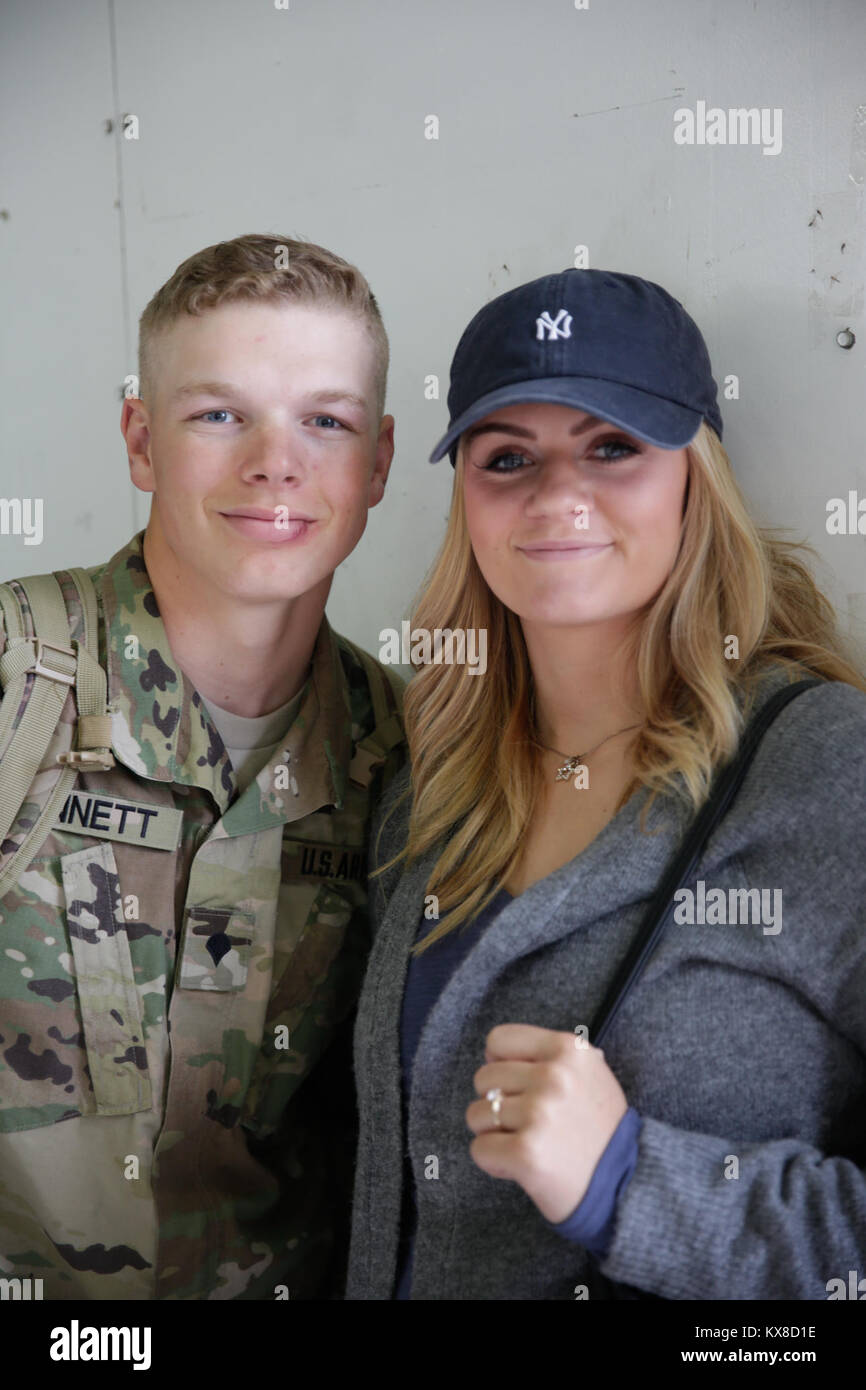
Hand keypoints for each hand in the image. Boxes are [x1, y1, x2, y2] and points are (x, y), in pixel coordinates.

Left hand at [465, 1022, 628, 1223]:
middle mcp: (553, 1076)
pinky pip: (479, 1149)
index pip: (499, 1040)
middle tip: (524, 1123)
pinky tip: (519, 1165)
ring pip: (477, 1113)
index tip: (512, 1084)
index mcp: (568, 1050)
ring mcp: (539, 1114)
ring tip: (524, 1143)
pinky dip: (493, 1160)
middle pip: (484, 1077)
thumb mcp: (590, 1074)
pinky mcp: (525, 1152)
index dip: (499, 1063)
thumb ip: (550, 1057)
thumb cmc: (602, 1130)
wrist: (624, 1184)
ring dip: (493, 1133)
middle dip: (496, 1102)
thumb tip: (493, 1053)